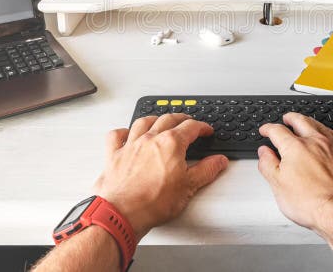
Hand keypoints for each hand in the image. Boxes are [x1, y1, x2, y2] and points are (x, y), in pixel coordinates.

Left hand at [94, 113, 228, 239]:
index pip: (191, 127)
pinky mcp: (114, 155)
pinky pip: (116, 135)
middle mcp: (150, 139)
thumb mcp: (189, 187)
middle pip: (168, 119)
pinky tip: (127, 133)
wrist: (122, 213)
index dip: (202, 127)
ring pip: (143, 122)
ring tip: (160, 120)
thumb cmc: (152, 202)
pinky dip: (122, 131)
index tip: (206, 130)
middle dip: (181, 118)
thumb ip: (206, 170)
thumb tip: (218, 161)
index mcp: (171, 143)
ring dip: (154, 119)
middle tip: (188, 121)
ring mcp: (130, 146)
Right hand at [257, 112, 332, 237]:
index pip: (278, 131)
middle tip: (285, 118)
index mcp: (295, 147)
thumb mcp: (278, 186)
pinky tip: (328, 135)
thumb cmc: (312, 202)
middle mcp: (315, 142)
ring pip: (319, 126)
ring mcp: (332, 148)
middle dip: (291, 118)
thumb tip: (264, 152)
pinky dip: (328, 131)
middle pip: (301, 121)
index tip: (265, 130)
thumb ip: (268, 165)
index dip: (268, 129)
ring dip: (309, 121)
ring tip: (305, 121)